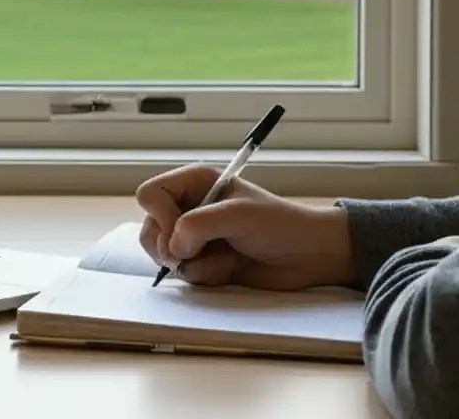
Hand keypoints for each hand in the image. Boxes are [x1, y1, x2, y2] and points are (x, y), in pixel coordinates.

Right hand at [135, 164, 357, 289]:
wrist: (309, 256)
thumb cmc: (280, 225)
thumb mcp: (239, 215)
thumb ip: (199, 224)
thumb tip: (173, 248)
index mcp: (195, 183)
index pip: (150, 195)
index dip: (159, 215)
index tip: (181, 232)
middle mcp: (189, 208)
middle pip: (149, 229)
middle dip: (169, 247)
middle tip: (193, 254)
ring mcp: (195, 238)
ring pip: (163, 256)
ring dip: (190, 264)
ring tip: (221, 260)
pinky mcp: (205, 263)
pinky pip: (184, 276)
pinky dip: (204, 276)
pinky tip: (229, 269)